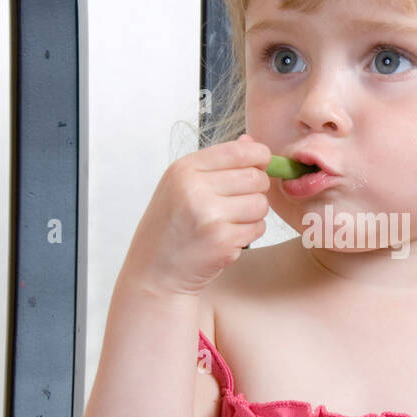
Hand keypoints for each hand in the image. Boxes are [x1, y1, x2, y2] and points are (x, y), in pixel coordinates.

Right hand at [119, 133, 271, 296]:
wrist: (154, 273)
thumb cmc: (170, 229)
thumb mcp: (181, 187)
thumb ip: (216, 164)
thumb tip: (250, 143)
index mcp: (184, 169)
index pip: (239, 151)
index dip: (260, 157)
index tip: (261, 166)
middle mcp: (194, 188)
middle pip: (256, 177)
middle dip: (256, 190)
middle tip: (238, 203)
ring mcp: (209, 215)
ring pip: (261, 204)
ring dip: (253, 215)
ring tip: (229, 223)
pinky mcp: (222, 240)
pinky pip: (258, 228)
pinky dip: (249, 234)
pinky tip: (226, 239)